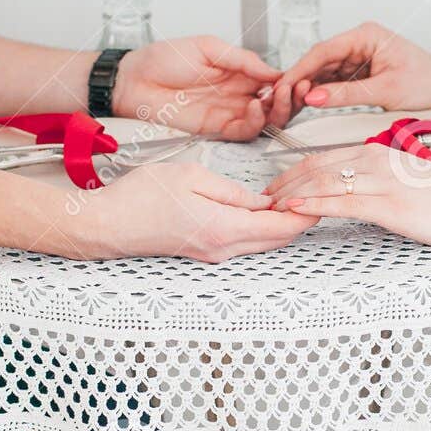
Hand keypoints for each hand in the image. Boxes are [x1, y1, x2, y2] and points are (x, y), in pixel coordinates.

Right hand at [76, 163, 317, 261]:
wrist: (106, 225)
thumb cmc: (140, 197)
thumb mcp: (192, 175)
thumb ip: (234, 191)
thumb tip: (264, 201)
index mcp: (225, 229)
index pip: (285, 227)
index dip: (309, 211)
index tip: (324, 192)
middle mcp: (224, 249)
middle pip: (280, 239)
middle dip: (302, 217)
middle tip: (314, 190)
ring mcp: (215, 254)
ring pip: (265, 242)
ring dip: (282, 222)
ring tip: (292, 194)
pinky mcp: (206, 251)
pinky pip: (246, 242)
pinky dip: (262, 226)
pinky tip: (262, 207)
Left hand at [113, 36, 279, 141]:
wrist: (134, 80)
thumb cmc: (163, 58)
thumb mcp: (208, 47)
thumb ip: (242, 59)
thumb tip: (272, 69)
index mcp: (240, 72)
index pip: (275, 80)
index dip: (290, 81)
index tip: (299, 78)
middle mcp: (238, 94)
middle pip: (276, 103)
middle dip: (290, 99)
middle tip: (293, 91)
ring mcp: (228, 112)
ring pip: (265, 120)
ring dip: (276, 112)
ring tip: (275, 99)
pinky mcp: (216, 129)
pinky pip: (243, 132)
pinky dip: (254, 124)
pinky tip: (254, 110)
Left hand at [263, 144, 430, 247]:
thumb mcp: (402, 180)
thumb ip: (374, 180)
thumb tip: (350, 192)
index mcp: (375, 152)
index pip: (322, 159)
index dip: (292, 172)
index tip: (274, 187)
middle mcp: (373, 161)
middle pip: (315, 167)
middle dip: (283, 183)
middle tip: (261, 200)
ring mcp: (379, 182)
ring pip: (323, 182)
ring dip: (290, 194)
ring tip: (268, 207)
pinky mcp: (388, 205)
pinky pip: (343, 202)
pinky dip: (314, 204)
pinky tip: (294, 208)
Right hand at [269, 22, 430, 126]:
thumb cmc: (428, 83)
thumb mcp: (386, 90)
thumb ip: (347, 94)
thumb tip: (313, 98)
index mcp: (366, 35)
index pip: (323, 51)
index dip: (300, 70)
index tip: (283, 88)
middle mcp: (359, 42)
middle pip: (318, 61)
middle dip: (299, 82)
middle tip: (280, 102)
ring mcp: (358, 57)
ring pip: (322, 73)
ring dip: (307, 90)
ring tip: (288, 108)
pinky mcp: (360, 73)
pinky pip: (333, 83)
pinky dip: (320, 95)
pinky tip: (305, 106)